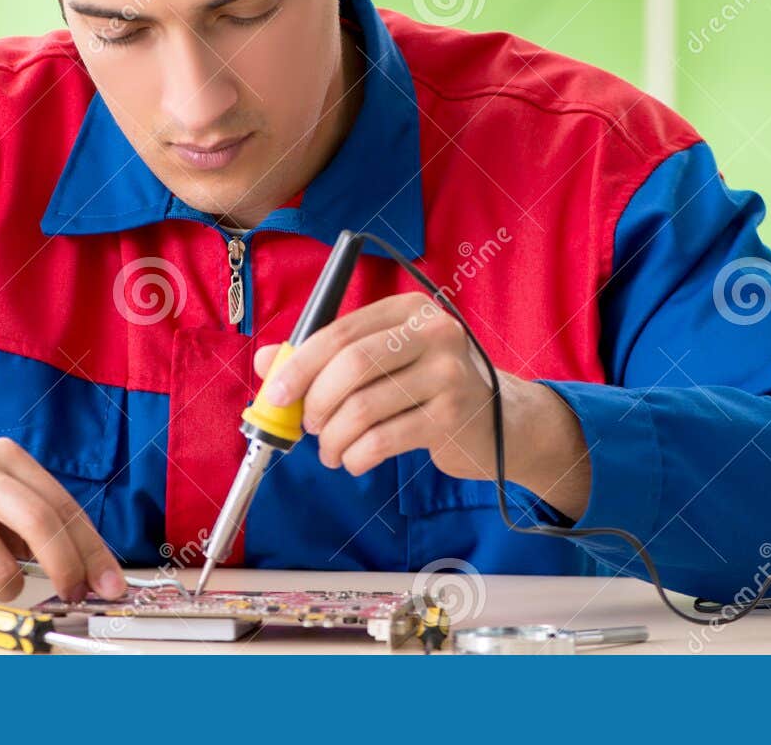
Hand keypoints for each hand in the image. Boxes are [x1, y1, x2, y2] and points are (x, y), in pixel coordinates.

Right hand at [0, 439, 125, 602]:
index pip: (63, 505)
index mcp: (6, 456)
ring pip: (1, 568)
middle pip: (39, 522)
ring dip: (4, 585)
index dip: (92, 550)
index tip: (110, 584)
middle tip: (73, 594)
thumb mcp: (4, 502)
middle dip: (66, 568)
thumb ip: (47, 528)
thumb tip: (98, 575)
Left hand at [253, 291, 591, 515]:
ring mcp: (448, 375)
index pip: (341, 331)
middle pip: (351, 365)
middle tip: (306, 425)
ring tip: (330, 450)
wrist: (503, 421)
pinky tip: (354, 460)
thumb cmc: (429, 387)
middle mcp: (434, 334)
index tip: (276, 393)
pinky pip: (382, 440)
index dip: (301, 363)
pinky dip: (356, 456)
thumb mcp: (384, 361)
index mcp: (409, 310)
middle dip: (316, 401)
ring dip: (332, 438)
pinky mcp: (453, 417)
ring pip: (363, 408)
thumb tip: (267, 362)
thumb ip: (326, 358)